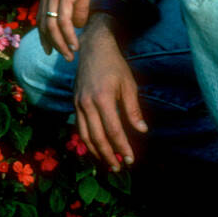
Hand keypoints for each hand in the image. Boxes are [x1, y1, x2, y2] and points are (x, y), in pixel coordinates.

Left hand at [39, 0, 106, 61]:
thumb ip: (79, 7)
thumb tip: (78, 24)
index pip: (42, 18)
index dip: (45, 35)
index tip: (51, 48)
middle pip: (44, 25)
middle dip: (52, 43)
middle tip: (63, 56)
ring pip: (52, 26)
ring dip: (61, 44)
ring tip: (70, 55)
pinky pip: (63, 21)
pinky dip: (68, 36)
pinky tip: (75, 45)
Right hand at [73, 29, 147, 171]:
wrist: (93, 48)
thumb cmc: (115, 65)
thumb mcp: (129, 85)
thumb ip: (133, 109)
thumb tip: (142, 130)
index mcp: (103, 99)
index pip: (113, 130)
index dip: (122, 147)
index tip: (130, 159)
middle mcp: (87, 104)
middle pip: (97, 138)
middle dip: (108, 155)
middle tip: (118, 168)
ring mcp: (78, 104)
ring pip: (84, 135)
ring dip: (96, 152)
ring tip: (107, 162)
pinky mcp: (74, 103)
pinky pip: (79, 127)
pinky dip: (87, 140)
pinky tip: (96, 147)